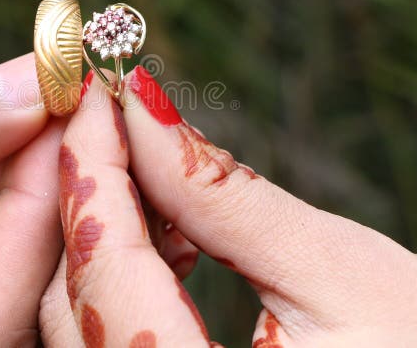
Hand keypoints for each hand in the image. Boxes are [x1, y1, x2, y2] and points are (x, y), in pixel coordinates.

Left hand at [40, 66, 416, 346]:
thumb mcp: (341, 271)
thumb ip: (222, 193)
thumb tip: (145, 106)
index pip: (105, 269)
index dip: (94, 168)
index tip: (99, 94)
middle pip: (75, 299)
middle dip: (89, 197)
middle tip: (110, 116)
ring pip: (83, 322)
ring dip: (107, 236)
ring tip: (148, 167)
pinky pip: (113, 342)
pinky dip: (127, 281)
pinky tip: (166, 237)